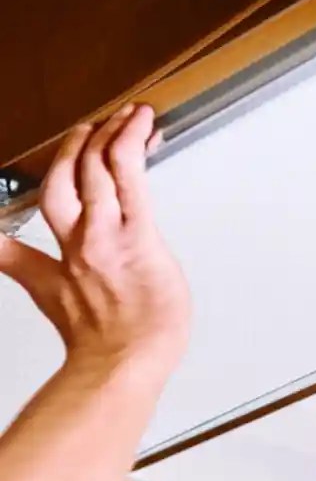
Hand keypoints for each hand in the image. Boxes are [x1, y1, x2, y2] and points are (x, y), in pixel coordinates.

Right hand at [0, 103, 188, 378]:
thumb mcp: (68, 322)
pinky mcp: (137, 235)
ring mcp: (103, 237)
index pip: (13, 243)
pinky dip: (129, 148)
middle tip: (87, 130)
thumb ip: (44, 294)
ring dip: (107, 138)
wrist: (124, 363)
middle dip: (72, 152)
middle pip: (61, 184)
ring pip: (95, 174)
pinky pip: (130, 181)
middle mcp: (75, 247)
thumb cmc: (111, 348)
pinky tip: (136, 127)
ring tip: (122, 117)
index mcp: (55, 274)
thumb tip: (38, 285)